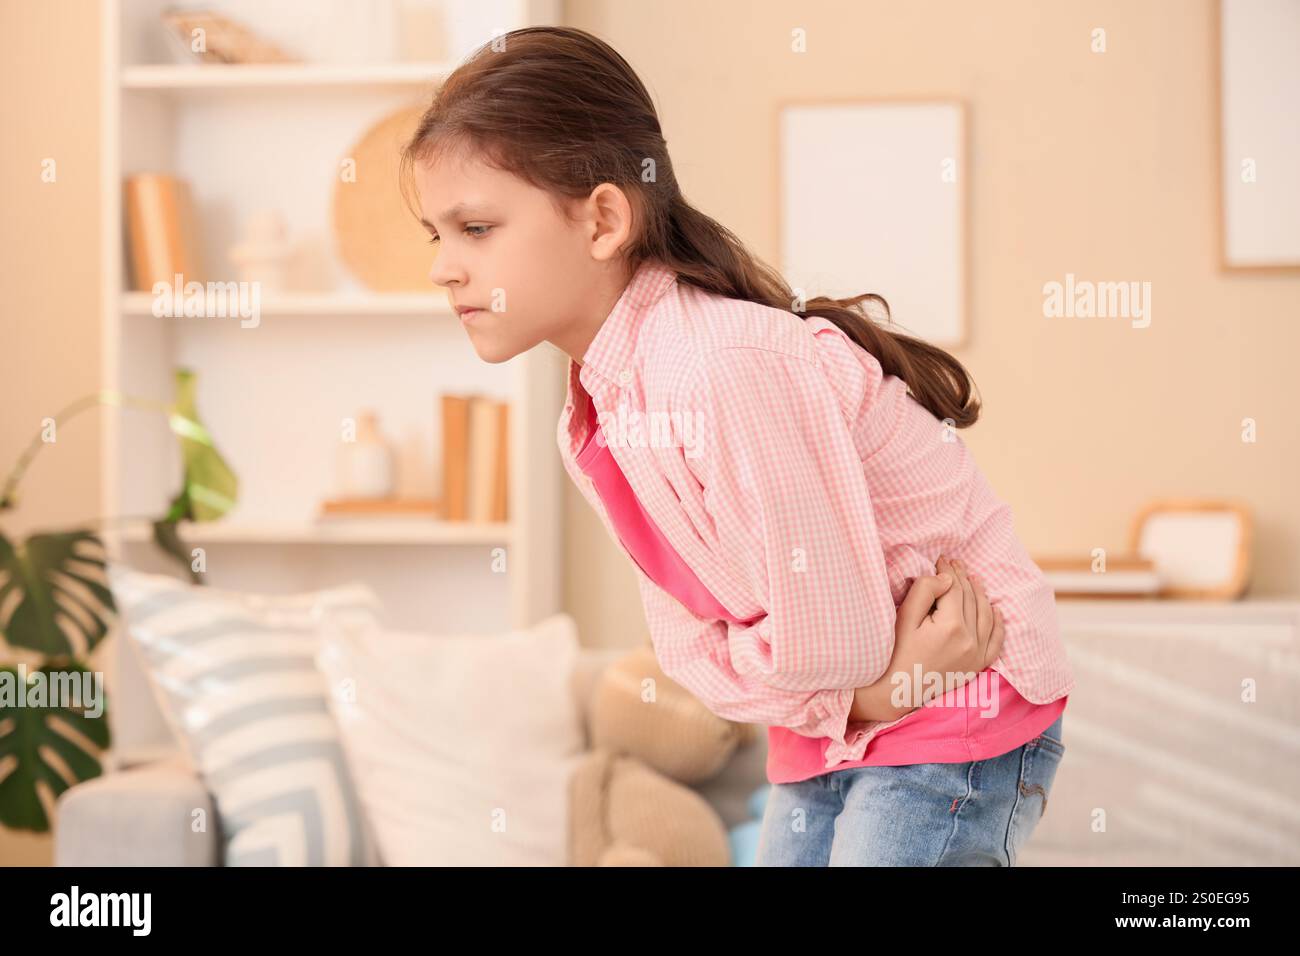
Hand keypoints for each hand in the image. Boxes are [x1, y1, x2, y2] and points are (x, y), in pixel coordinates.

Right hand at [851, 554, 1004, 719]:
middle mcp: (970, 640)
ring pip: (986, 615)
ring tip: (972, 579)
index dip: (948, 571)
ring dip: (980, 594)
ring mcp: (976, 655)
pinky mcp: (977, 666)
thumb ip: (925, 592)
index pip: (954, 589)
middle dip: (962, 578)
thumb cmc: (894, 654)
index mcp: (951, 626)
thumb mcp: (904, 619)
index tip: (941, 559)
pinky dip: (997, 622)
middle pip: (971, 598)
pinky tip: (994, 609)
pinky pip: (996, 640)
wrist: (895, 692)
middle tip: (954, 563)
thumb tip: (946, 578)